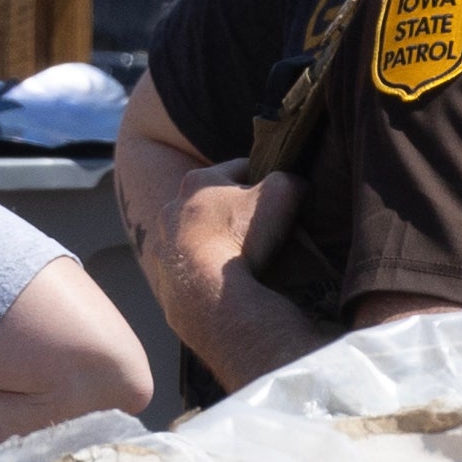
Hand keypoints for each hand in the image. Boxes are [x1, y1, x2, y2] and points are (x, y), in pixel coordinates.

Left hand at [154, 165, 308, 382]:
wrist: (206, 294)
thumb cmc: (241, 236)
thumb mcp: (281, 194)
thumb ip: (292, 180)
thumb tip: (298, 187)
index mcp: (198, 181)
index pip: (242, 168)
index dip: (268, 178)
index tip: (284, 196)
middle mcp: (172, 207)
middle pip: (216, 201)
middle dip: (240, 211)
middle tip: (266, 228)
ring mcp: (163, 243)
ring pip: (200, 234)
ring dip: (220, 240)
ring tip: (247, 256)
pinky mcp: (164, 275)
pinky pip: (192, 266)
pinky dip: (208, 268)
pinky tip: (227, 278)